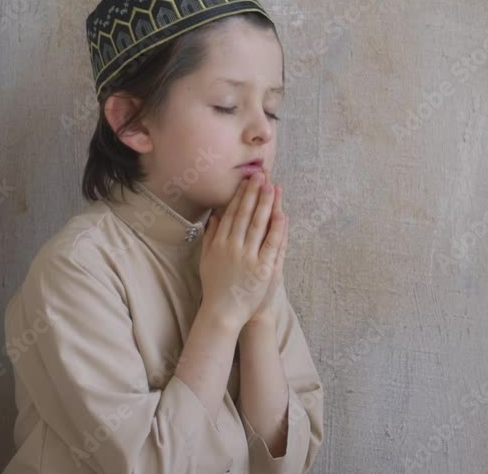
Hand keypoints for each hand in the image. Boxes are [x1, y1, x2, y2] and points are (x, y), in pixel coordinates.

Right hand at [198, 172, 285, 333]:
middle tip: (261, 175)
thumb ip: (210, 237)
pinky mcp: (261, 269)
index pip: (231, 214)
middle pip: (244, 215)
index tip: (247, 180)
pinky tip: (282, 214)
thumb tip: (213, 216)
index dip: (240, 196)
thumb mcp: (206, 259)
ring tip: (271, 187)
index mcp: (219, 243)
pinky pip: (271, 244)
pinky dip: (276, 229)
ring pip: (258, 225)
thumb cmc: (215, 286)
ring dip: (265, 204)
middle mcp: (232, 247)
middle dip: (254, 193)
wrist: (223, 312)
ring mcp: (247, 257)